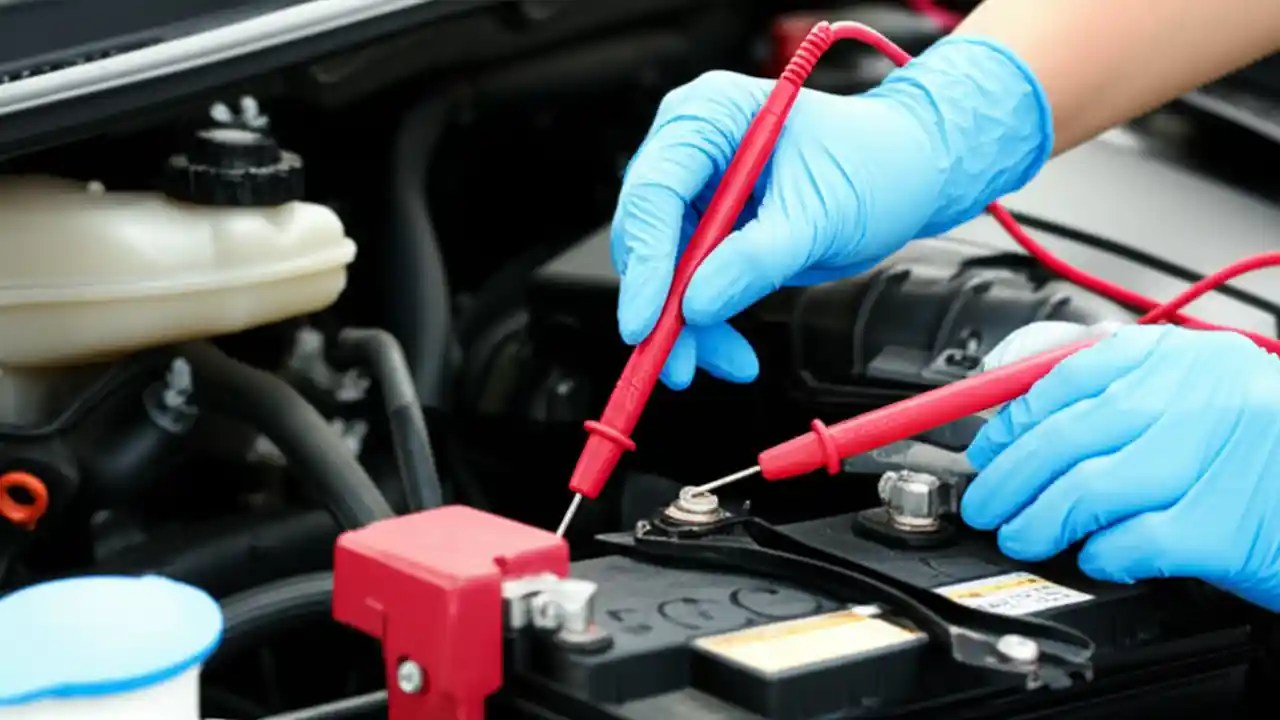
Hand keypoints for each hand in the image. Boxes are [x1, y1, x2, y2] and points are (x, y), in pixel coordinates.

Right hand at [611, 36, 1051, 388]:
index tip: (645, 322)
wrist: (911, 173)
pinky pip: (692, 285)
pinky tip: (730, 351)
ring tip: (720, 363)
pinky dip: (707, 323)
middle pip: (648, 236)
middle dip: (663, 305)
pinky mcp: (712, 230)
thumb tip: (697, 304)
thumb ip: (755, 260)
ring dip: (687, 327)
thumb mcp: (819, 215)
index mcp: (709, 116)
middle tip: (676, 360)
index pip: (654, 191)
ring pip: (665, 272)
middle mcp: (692, 149)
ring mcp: (699, 191)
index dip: (645, 263)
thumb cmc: (876, 163)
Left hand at [964, 321, 1279, 610]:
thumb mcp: (1204, 397)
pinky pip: (1129, 541)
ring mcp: (1207, 458)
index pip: (1064, 379)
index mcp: (1180, 357)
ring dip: (1038, 522)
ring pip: (1083, 491)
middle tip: (987, 504)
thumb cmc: (1273, 450)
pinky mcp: (1219, 525)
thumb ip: (1129, 398)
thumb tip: (1030, 425)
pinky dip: (1099, 555)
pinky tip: (1095, 559)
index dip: (1011, 421)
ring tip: (1023, 537)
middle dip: (1006, 479)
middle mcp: (1191, 397)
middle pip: (1061, 438)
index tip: (986, 448)